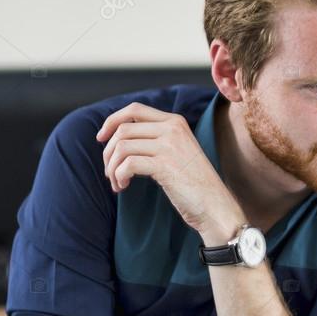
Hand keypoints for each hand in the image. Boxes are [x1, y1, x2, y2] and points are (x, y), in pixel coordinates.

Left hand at [96, 103, 243, 244]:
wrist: (215, 206)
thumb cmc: (194, 184)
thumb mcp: (178, 151)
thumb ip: (156, 139)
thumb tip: (116, 137)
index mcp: (175, 121)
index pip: (134, 109)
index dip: (112, 121)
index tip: (101, 139)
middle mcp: (172, 128)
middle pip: (123, 129)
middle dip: (108, 152)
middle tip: (109, 172)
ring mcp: (169, 145)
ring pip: (122, 147)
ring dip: (111, 167)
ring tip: (117, 183)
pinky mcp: (165, 165)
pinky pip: (128, 164)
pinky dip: (119, 176)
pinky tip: (123, 187)